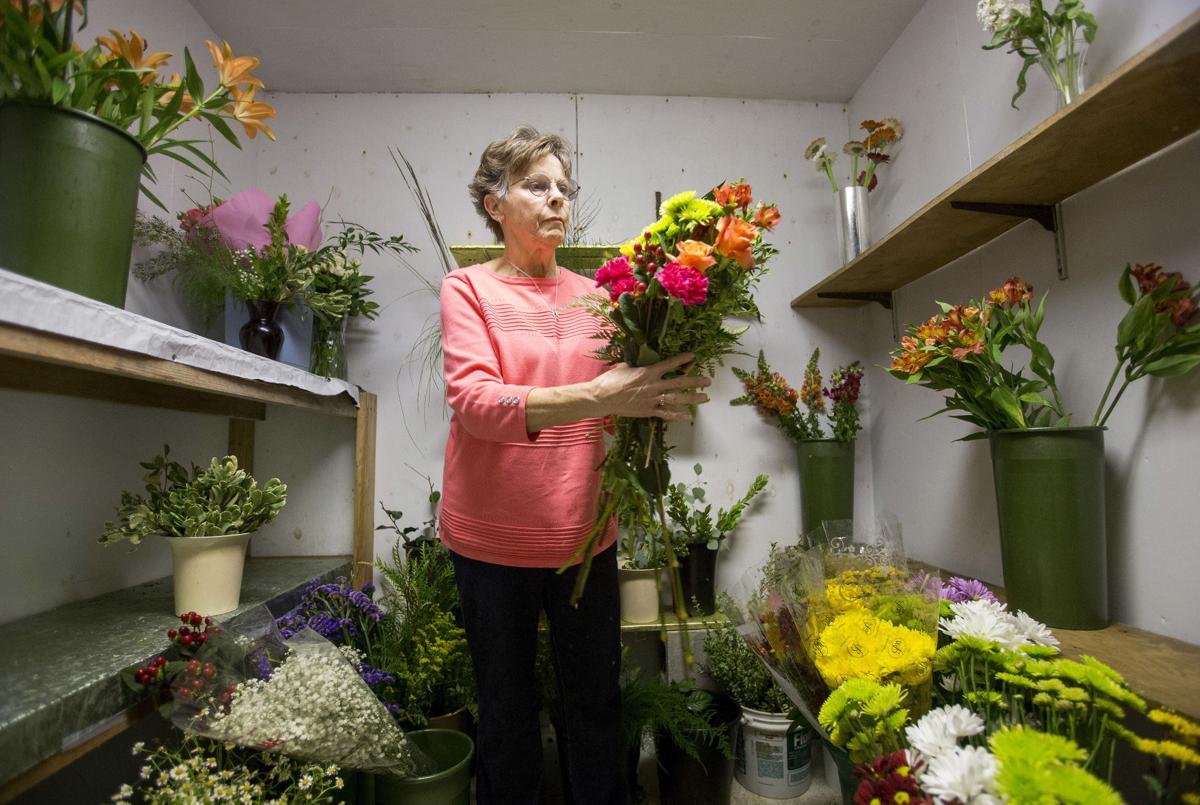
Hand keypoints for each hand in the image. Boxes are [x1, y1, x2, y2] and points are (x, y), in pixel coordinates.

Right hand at [590, 352, 711, 421]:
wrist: (601, 398)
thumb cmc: (610, 380)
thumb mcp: (625, 367)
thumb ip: (637, 365)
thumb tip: (641, 361)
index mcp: (648, 372)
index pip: (670, 364)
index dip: (683, 360)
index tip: (693, 356)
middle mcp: (653, 386)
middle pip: (679, 382)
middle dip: (695, 381)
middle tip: (707, 381)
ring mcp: (652, 400)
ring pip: (677, 398)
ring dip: (692, 398)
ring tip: (705, 397)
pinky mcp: (648, 411)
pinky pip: (666, 413)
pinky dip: (677, 415)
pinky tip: (687, 416)